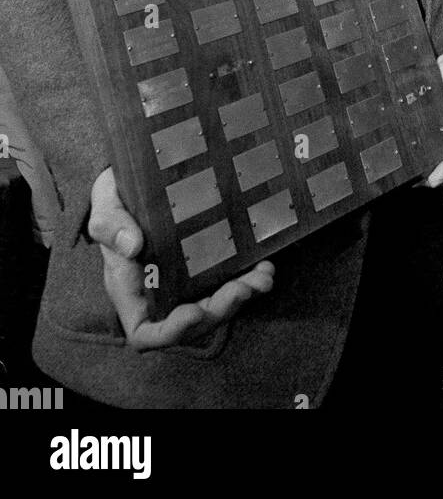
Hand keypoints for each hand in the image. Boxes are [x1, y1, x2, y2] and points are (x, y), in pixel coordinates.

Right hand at [88, 167, 273, 350]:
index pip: (146, 332)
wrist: (133, 183)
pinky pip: (227, 280)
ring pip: (216, 303)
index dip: (172, 332)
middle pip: (192, 321)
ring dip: (242, 295)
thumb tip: (131, 245)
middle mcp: (160, 293)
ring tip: (263, 277)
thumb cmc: (114, 200)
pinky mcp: (205, 263)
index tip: (195, 312)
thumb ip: (110, 225)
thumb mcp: (105, 206)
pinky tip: (264, 261)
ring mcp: (185, 281)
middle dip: (221, 309)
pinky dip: (247, 276)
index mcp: (131, 290)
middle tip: (244, 287)